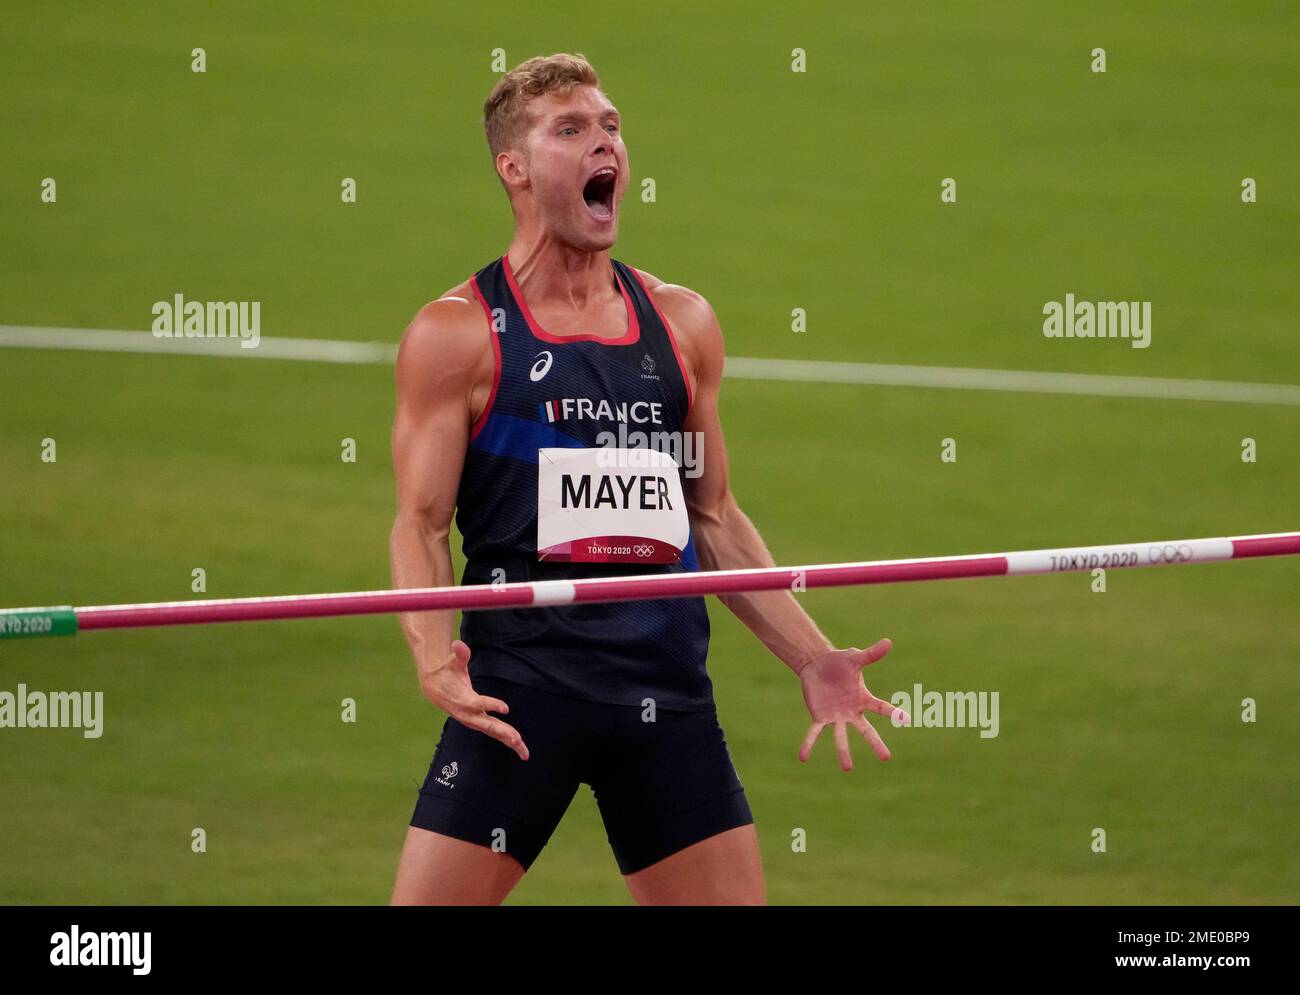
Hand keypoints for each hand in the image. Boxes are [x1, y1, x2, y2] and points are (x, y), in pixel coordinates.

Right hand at [419, 639, 528, 760]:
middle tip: (518, 739)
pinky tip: (520, 747)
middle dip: (503, 732)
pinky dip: (506, 740)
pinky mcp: (478, 722)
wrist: (434, 688)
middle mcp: (469, 713)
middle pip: (488, 725)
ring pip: (493, 733)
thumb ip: (459, 655)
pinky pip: (494, 733)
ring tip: (524, 752)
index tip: (505, 708)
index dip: (491, 705)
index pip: (479, 704)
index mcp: (464, 699)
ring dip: (508, 741)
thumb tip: (458, 644)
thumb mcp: (452, 662)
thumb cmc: (446, 673)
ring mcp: (474, 720)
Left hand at [796, 638, 909, 769]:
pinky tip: (803, 757)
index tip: (906, 719)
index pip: (881, 707)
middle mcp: (852, 712)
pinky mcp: (819, 717)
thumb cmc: (839, 662)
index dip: (894, 712)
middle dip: (876, 743)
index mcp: (863, 699)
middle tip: (886, 757)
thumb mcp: (855, 658)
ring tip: (847, 768)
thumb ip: (871, 654)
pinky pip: (814, 732)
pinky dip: (808, 744)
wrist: (817, 664)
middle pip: (866, 730)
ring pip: (841, 737)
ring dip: (843, 752)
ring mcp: (836, 717)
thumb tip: (888, 642)